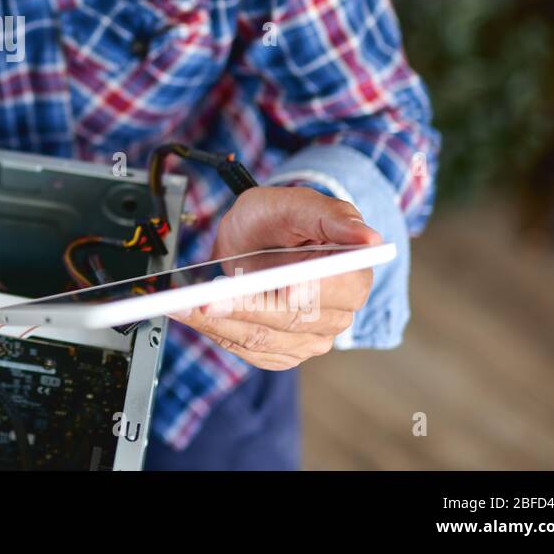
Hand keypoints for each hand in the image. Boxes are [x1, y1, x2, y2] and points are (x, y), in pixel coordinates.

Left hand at [171, 187, 377, 369]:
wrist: (253, 235)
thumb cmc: (278, 216)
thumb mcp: (298, 203)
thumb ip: (332, 217)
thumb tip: (370, 238)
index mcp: (352, 273)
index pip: (333, 291)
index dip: (306, 292)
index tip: (283, 288)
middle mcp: (338, 311)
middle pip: (291, 320)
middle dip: (243, 308)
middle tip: (204, 298)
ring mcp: (312, 336)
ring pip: (264, 339)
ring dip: (220, 323)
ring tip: (183, 305)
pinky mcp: (284, 350)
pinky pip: (250, 350)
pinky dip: (218, 333)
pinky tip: (196, 316)